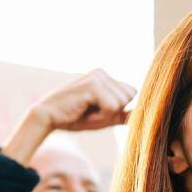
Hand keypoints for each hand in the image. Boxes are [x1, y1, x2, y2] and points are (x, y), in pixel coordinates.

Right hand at [2, 68, 136, 164]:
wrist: (47, 118)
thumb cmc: (74, 118)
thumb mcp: (103, 118)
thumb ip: (122, 114)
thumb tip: (144, 115)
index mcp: (105, 77)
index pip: (131, 93)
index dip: (116, 109)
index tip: (96, 111)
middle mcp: (103, 73)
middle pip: (129, 97)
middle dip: (112, 112)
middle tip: (90, 112)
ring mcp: (97, 77)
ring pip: (122, 103)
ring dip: (105, 115)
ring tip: (86, 111)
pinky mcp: (93, 85)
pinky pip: (112, 107)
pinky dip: (99, 116)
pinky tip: (83, 111)